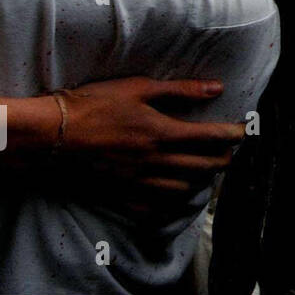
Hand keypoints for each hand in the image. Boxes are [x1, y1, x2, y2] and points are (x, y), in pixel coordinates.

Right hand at [53, 77, 243, 196]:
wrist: (50, 136)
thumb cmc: (92, 104)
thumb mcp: (138, 88)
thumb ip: (179, 90)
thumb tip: (216, 88)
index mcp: (162, 133)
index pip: (211, 138)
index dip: (233, 135)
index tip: (244, 131)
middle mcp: (155, 162)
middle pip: (204, 166)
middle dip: (223, 159)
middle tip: (230, 152)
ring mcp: (138, 182)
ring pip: (184, 189)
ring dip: (200, 180)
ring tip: (204, 170)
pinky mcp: (121, 193)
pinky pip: (155, 206)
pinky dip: (170, 201)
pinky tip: (173, 192)